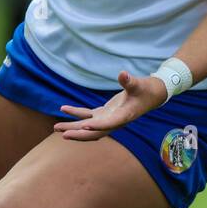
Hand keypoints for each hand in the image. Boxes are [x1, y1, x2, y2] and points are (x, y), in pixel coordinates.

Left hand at [53, 70, 168, 140]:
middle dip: (78, 133)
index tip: (84, 124)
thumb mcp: (139, 84)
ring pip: (88, 126)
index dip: (97, 125)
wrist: (150, 95)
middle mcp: (114, 122)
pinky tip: (64, 108)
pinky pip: (88, 115)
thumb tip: (123, 74)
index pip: (109, 124)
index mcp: (124, 117)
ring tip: (56, 127)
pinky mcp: (105, 113)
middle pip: (94, 132)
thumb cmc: (146, 90)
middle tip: (62, 133)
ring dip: (73, 127)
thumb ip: (129, 81)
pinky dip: (76, 113)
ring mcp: (108, 118)